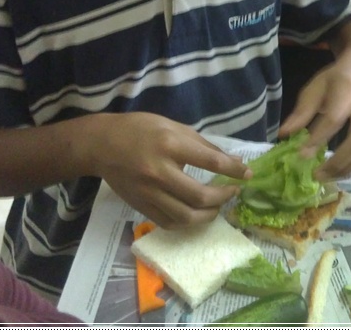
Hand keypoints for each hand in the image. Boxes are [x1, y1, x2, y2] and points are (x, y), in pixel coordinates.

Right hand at [84, 113, 250, 229]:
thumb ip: (204, 145)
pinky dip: (188, 222)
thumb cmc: (142, 130)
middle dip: (223, 197)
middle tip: (233, 192)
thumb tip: (233, 161)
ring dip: (208, 215)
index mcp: (170, 146)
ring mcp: (148, 193)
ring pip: (185, 216)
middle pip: (199, 196)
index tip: (248, 174)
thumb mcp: (175, 127)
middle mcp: (159, 172)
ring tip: (218, 206)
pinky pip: (169, 222)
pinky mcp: (141, 206)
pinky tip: (197, 213)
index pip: (211, 161)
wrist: (102, 144)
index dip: (234, 170)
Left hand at [280, 51, 350, 179]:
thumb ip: (302, 110)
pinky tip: (341, 171)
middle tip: (316, 175)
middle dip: (337, 162)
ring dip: (348, 169)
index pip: (335, 118)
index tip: (301, 155)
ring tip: (327, 177)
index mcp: (349, 89)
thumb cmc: (337, 79)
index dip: (318, 138)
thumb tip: (283, 134)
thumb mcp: (316, 87)